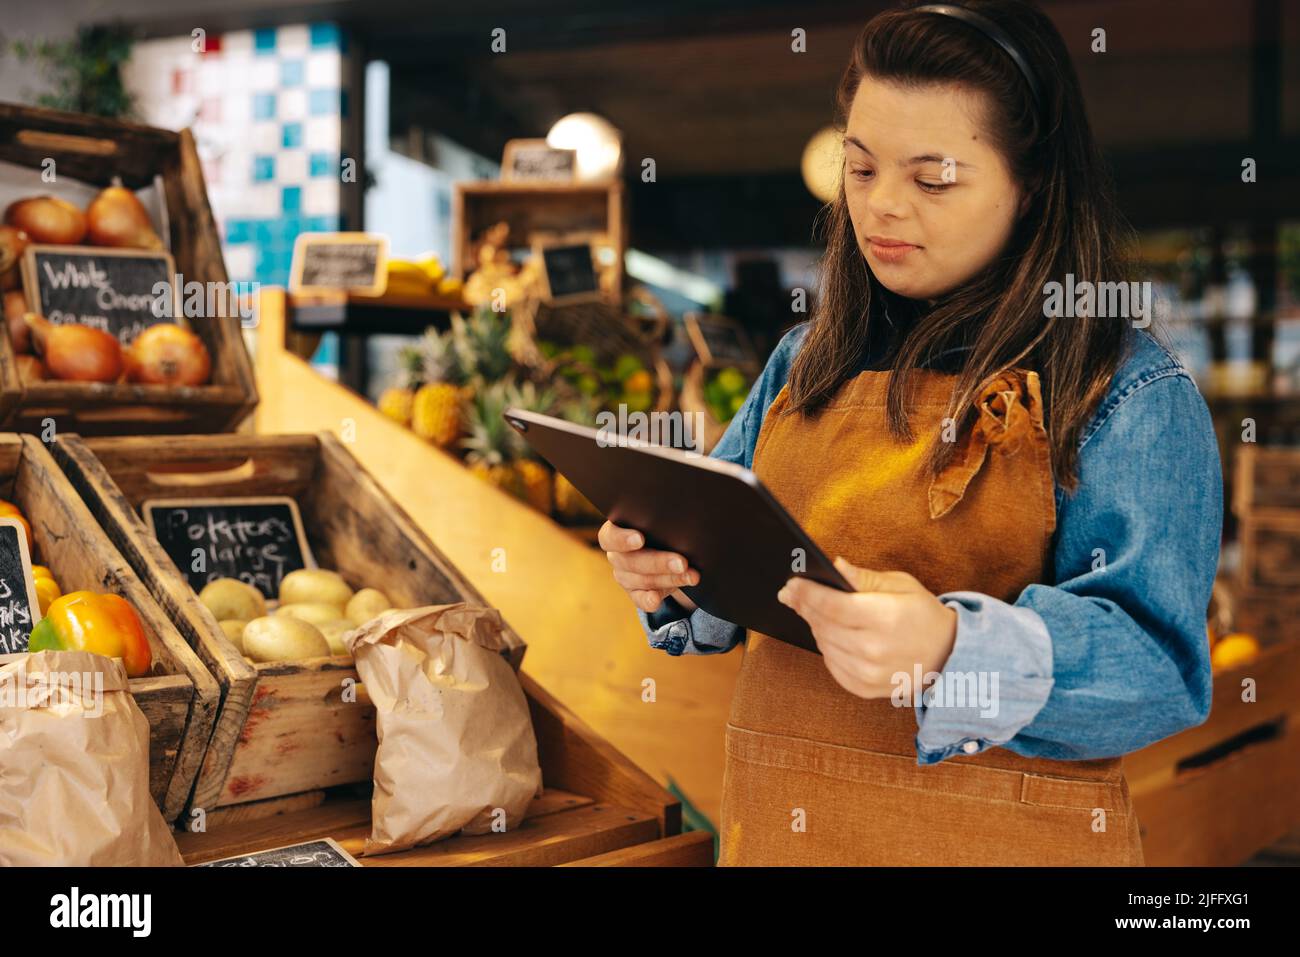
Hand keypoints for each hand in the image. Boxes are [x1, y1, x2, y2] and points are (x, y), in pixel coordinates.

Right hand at [599, 520, 699, 612]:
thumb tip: (681, 516)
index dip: (622, 539)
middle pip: (631, 561)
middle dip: (659, 562)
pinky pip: (640, 599)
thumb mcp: (662, 522)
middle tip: (682, 562)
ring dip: (669, 579)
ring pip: (642, 580)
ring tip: (692, 576)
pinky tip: (656, 600)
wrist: (671, 549)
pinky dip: (648, 600)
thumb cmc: (665, 528)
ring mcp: (624, 576)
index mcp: (617, 532)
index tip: (640, 539)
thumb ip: (664, 520)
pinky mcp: (636, 593)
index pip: (610, 536)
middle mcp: (617, 555)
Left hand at [777, 556, 957, 700]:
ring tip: (814, 611)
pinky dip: (827, 648)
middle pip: (823, 625)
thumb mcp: (901, 585)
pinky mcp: (865, 689)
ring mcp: (869, 673)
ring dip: (815, 626)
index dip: (807, 593)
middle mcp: (874, 649)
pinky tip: (832, 635)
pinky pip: (832, 665)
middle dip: (804, 606)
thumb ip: (864, 578)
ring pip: (823, 645)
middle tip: (793, 593)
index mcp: (885, 617)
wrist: (949, 655)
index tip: (791, 584)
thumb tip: (835, 566)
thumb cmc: (924, 615)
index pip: (831, 605)